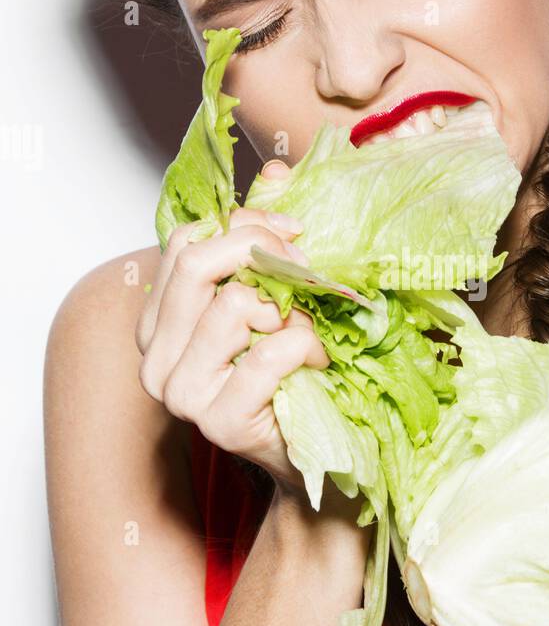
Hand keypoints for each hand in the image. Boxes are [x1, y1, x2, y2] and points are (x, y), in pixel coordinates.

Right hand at [136, 159, 328, 498]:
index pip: (184, 243)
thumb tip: (277, 170)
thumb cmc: (289, 376)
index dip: (242, 226)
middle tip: (307, 266)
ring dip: (289, 313)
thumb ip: (267, 236)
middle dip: (262, 252)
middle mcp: (156, 355)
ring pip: (232, 305)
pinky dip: (305, 348)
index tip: (292, 232)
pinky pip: (268, 352)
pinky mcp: (217, 420)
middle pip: (197, 265)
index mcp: (160, 320)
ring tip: (308, 335)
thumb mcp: (276, 296)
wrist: (309, 454)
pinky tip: (316, 363)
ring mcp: (181, 391)